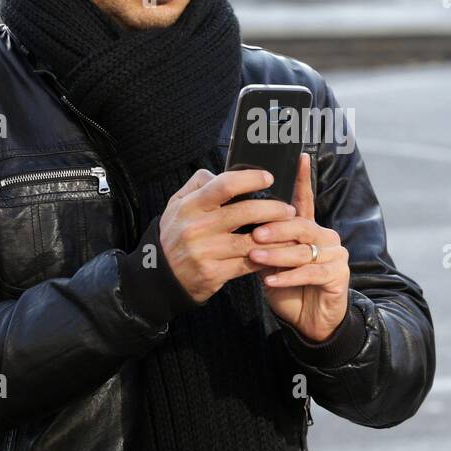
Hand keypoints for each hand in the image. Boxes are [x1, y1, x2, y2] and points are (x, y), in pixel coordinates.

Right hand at [158, 167, 299, 303]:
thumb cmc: (175, 236)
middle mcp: (197, 228)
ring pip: (251, 240)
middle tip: (288, 208)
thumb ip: (197, 184)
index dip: (250, 179)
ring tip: (290, 229)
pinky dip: (267, 257)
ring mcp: (205, 252)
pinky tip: (279, 251)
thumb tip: (221, 173)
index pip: (224, 186)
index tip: (269, 177)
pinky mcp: (214, 273)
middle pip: (244, 212)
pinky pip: (248, 264)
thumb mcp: (176, 205)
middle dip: (272, 208)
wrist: (161, 278)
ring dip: (276, 235)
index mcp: (190, 207)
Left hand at [249, 152, 349, 342]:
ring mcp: (335, 254)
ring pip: (303, 249)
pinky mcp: (338, 274)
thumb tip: (244, 225)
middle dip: (275, 229)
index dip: (303, 178)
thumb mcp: (271, 263)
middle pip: (300, 225)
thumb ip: (265, 243)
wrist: (310, 322)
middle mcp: (325, 236)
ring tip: (255, 258)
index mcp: (309, 229)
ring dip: (277, 255)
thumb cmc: (288, 288)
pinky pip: (310, 272)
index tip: (299, 156)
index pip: (305, 198)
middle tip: (253, 233)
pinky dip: (287, 277)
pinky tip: (269, 281)